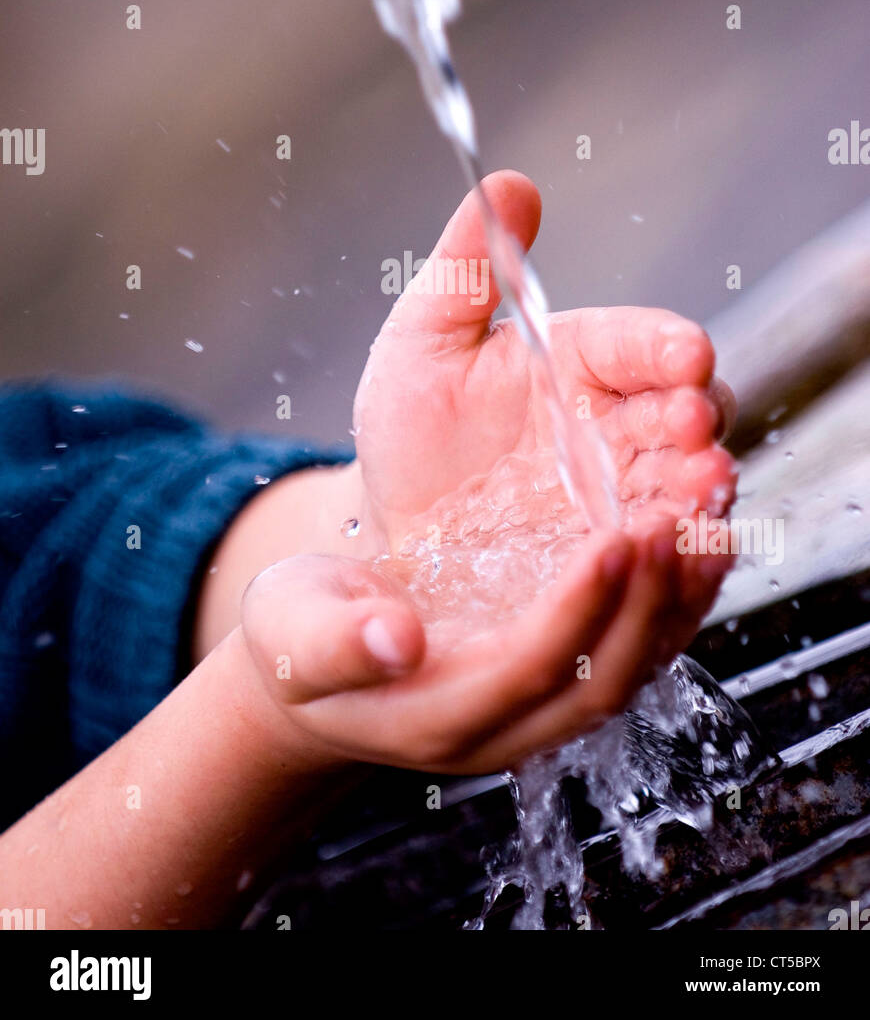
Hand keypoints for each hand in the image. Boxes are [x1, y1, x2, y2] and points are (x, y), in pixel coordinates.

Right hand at [240, 524, 725, 775]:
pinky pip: (630, 652)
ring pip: (628, 673)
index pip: (526, 670)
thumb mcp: (292, 630)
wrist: (318, 656)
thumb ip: (337, 640)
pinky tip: (692, 542)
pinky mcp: (555, 682)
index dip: (575, 608)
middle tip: (673, 518)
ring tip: (702, 523)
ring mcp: (533, 713)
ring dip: (671, 604)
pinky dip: (669, 604)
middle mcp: (499, 730)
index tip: (613, 533)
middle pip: (596, 682)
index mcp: (433, 717)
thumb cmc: (297, 635)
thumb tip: (396, 640)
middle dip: (644, 604)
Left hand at [353, 170, 735, 615]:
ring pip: (683, 488)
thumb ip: (466, 270)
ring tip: (697, 493)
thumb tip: (505, 185)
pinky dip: (679, 559)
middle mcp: (618, 426)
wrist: (392, 528)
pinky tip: (672, 556)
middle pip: (684, 414)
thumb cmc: (413, 428)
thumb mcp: (423, 344)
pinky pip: (663, 561)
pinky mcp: (617, 566)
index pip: (641, 343)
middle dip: (696, 419)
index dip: (669, 346)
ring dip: (699, 490)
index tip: (685, 351)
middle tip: (691, 428)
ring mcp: (624, 498)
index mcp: (584, 360)